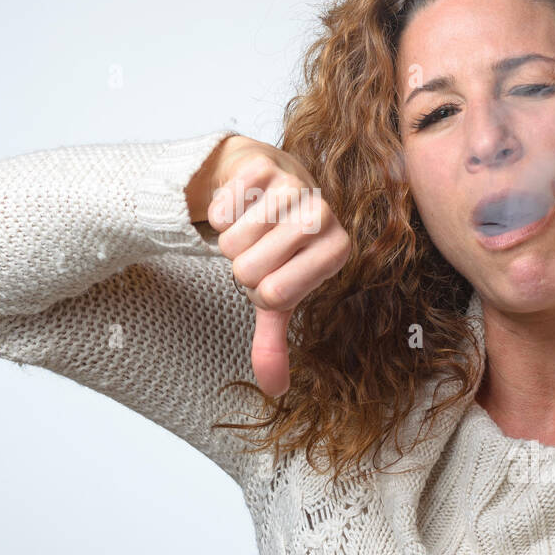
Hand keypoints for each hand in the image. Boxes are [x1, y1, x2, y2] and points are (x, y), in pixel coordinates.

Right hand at [203, 137, 350, 396]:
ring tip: (248, 230)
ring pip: (232, 240)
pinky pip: (222, 206)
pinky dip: (218, 212)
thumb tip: (275, 390)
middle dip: (240, 268)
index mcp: (336, 251)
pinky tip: (239, 204)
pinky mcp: (264, 164)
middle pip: (247, 270)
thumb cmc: (278, 246)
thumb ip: (275, 341)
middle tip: (257, 252)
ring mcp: (295, 185)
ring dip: (227, 241)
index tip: (273, 275)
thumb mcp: (277, 295)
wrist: (268, 184)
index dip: (260, 291)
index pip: (274, 295)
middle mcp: (323, 216)